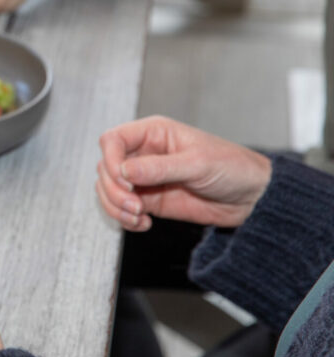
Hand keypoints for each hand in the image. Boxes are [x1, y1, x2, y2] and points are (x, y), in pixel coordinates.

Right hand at [96, 116, 272, 231]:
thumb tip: (124, 169)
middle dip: (114, 189)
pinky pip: (122, 209)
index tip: (124, 180)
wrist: (252, 197)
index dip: (111, 159)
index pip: (113, 140)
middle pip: (105, 167)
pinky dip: (125, 219)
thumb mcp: (197, 163)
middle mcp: (144, 154)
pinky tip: (143, 223)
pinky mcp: (149, 200)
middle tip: (134, 205)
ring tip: (138, 216)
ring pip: (108, 190)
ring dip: (116, 206)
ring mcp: (145, 179)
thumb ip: (159, 167)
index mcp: (153, 133)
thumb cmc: (233, 167)